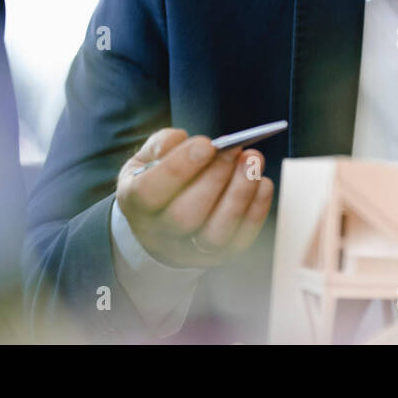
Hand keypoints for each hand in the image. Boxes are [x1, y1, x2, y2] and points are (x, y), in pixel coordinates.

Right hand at [116, 128, 274, 267]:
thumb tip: (182, 140)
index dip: (179, 168)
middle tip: (235, 150)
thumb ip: (162, 144)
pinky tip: (262, 183)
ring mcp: (189, 250)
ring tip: (252, 162)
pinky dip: (256, 211)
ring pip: (216, 234)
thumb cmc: (157, 180)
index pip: (149, 192)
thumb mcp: (146, 158)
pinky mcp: (219, 256)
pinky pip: (240, 240)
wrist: (161, 222)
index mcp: (134, 203)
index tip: (206, 144)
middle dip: (215, 179)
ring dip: (240, 195)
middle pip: (185, 216)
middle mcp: (158, 234)